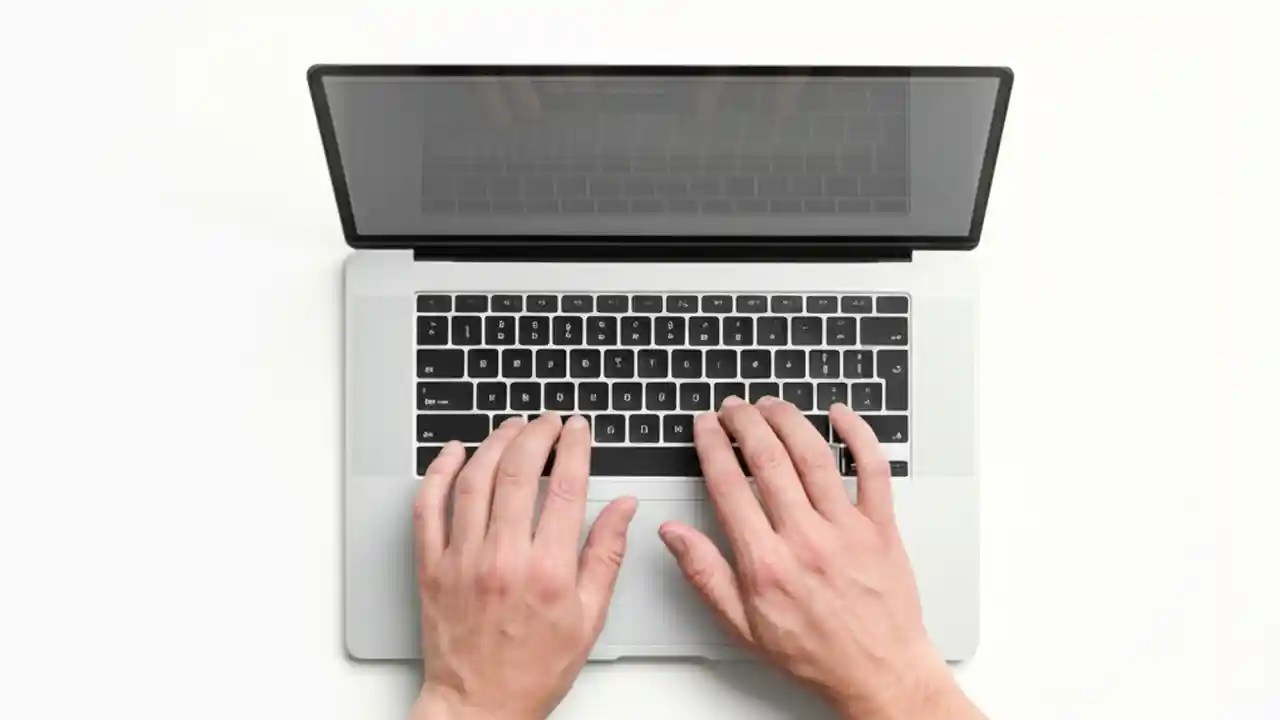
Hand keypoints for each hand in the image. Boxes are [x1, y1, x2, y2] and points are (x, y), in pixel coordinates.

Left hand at [411, 415, 637, 719]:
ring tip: (512, 427)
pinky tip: (454, 452)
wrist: (479, 705)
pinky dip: (438, 472)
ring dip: (494, 443)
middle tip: (547, 421)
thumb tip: (624, 507)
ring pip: (474, 480)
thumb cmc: (534, 669)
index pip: (566, 487)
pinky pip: (428, 507)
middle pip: (518, 472)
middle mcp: (502, 558)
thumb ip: (607, 555)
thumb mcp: (589, 617)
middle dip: (536, 434)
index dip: (575, 447)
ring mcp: (462, 559)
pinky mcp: (431, 566)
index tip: (578, 429)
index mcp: (548, 571)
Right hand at [660, 398, 982, 719]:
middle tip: (732, 406)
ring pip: (814, 455)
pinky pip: (873, 469)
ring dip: (788, 420)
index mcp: (765, 562)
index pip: (728, 485)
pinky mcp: (881, 527)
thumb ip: (704, 574)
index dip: (712, 446)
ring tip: (770, 404)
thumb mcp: (742, 625)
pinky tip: (839, 414)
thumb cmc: (813, 652)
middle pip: (768, 459)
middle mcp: (805, 539)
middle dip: (744, 422)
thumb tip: (672, 533)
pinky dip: (858, 435)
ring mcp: (846, 529)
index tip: (704, 426)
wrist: (877, 673)